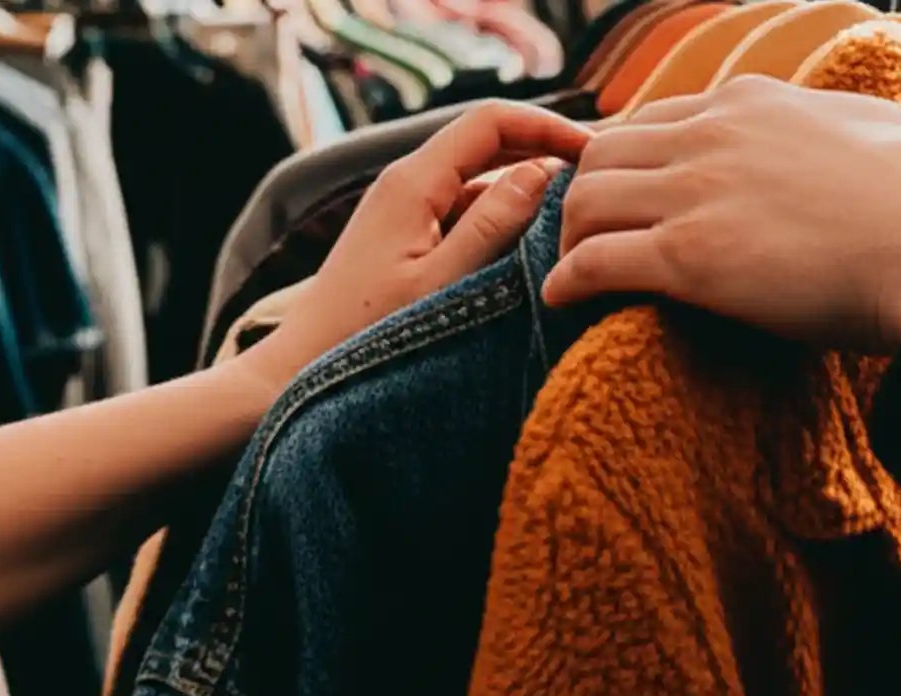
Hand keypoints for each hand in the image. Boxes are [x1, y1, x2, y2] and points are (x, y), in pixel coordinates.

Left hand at [248, 101, 590, 390]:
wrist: (300, 369)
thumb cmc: (365, 335)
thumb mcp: (442, 283)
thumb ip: (494, 225)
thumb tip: (543, 173)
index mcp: (412, 183)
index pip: (491, 122)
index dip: (547, 127)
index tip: (595, 151)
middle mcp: (406, 184)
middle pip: (487, 143)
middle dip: (542, 152)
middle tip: (600, 176)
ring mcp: (405, 210)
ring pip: (478, 180)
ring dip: (524, 190)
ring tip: (576, 216)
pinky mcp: (406, 238)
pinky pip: (464, 212)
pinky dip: (501, 220)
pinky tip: (531, 248)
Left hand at [543, 76, 900, 352]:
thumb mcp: (865, 128)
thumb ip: (817, 121)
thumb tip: (820, 126)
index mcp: (749, 102)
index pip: (650, 119)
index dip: (622, 160)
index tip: (619, 194)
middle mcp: (711, 135)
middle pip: (602, 155)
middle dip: (583, 196)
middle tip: (584, 237)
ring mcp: (696, 193)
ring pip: (586, 202)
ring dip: (569, 239)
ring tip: (573, 271)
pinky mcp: (690, 256)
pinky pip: (593, 261)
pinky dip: (566, 281)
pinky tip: (562, 299)